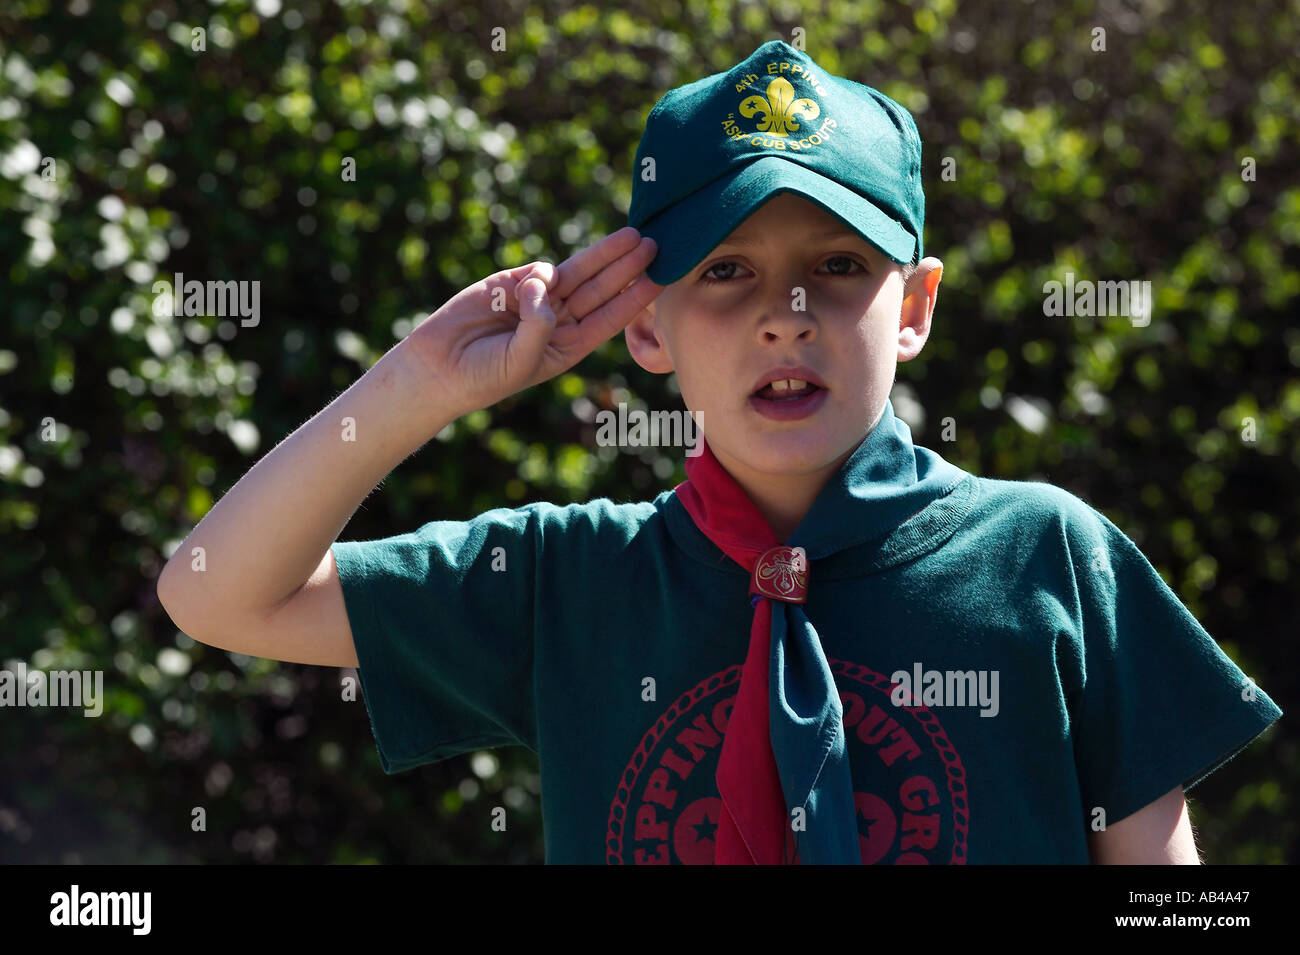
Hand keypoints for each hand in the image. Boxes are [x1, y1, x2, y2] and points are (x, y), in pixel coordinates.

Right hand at [400, 227, 662, 417]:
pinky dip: (541, 276)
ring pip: (578, 273)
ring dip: (604, 255)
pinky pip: (540, 272)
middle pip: (601, 289)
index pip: (610, 318)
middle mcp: (559, 321)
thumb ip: (538, 326)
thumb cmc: (483, 376)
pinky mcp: (512, 283)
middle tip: (655, 245)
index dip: (634, 298)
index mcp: (570, 347)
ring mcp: (536, 300)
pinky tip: (531, 289)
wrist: (438, 367)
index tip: (659, 280)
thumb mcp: (520, 360)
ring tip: (632, 237)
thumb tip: (545, 286)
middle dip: (627, 268)